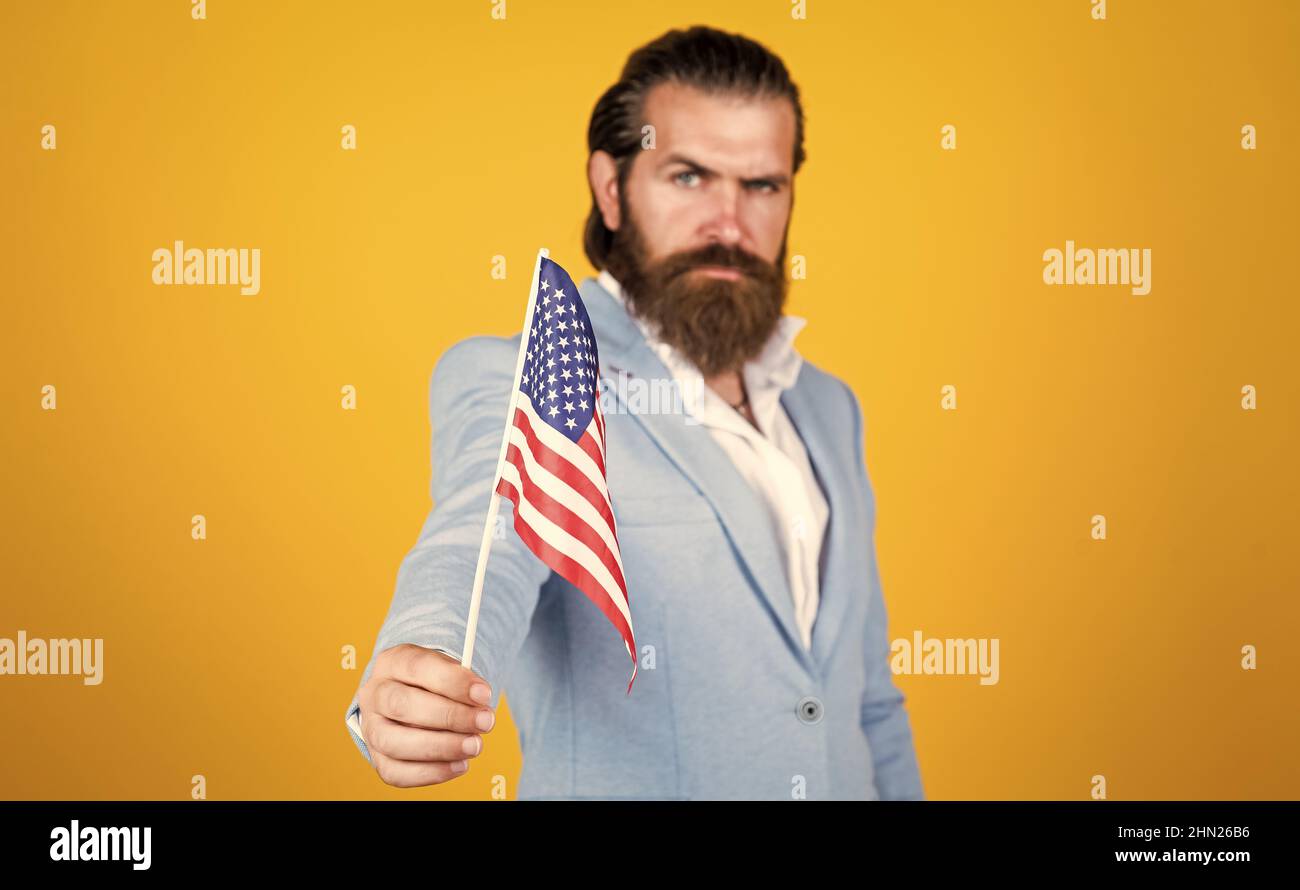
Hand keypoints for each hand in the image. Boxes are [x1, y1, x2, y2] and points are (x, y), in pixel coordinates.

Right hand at [357, 643, 495, 786]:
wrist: (412, 699)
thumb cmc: (434, 685)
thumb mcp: (447, 670)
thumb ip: (462, 681)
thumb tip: (480, 700)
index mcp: (393, 662)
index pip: (418, 667)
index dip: (453, 682)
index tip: (484, 694)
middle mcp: (374, 694)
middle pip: (401, 705)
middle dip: (449, 716)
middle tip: (484, 722)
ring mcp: (371, 728)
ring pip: (394, 742)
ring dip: (441, 747)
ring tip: (474, 745)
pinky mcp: (378, 758)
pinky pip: (397, 773)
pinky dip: (432, 772)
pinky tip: (460, 764)